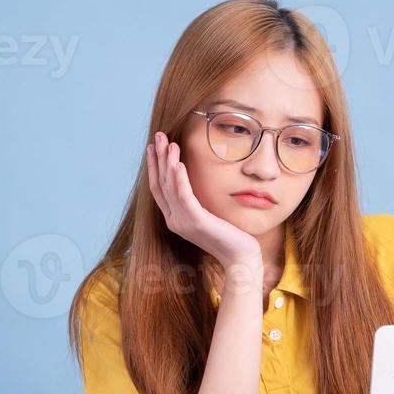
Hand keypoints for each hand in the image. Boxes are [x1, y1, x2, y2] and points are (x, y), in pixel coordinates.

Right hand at [146, 131, 260, 271]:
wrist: (240, 258)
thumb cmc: (229, 235)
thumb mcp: (208, 215)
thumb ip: (197, 202)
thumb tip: (193, 180)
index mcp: (175, 219)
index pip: (158, 188)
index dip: (154, 167)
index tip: (153, 147)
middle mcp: (175, 221)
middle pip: (161, 184)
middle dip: (158, 158)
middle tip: (157, 136)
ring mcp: (184, 222)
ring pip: (170, 187)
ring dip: (168, 162)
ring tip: (169, 142)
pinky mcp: (197, 222)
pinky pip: (184, 197)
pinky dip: (179, 180)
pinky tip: (177, 164)